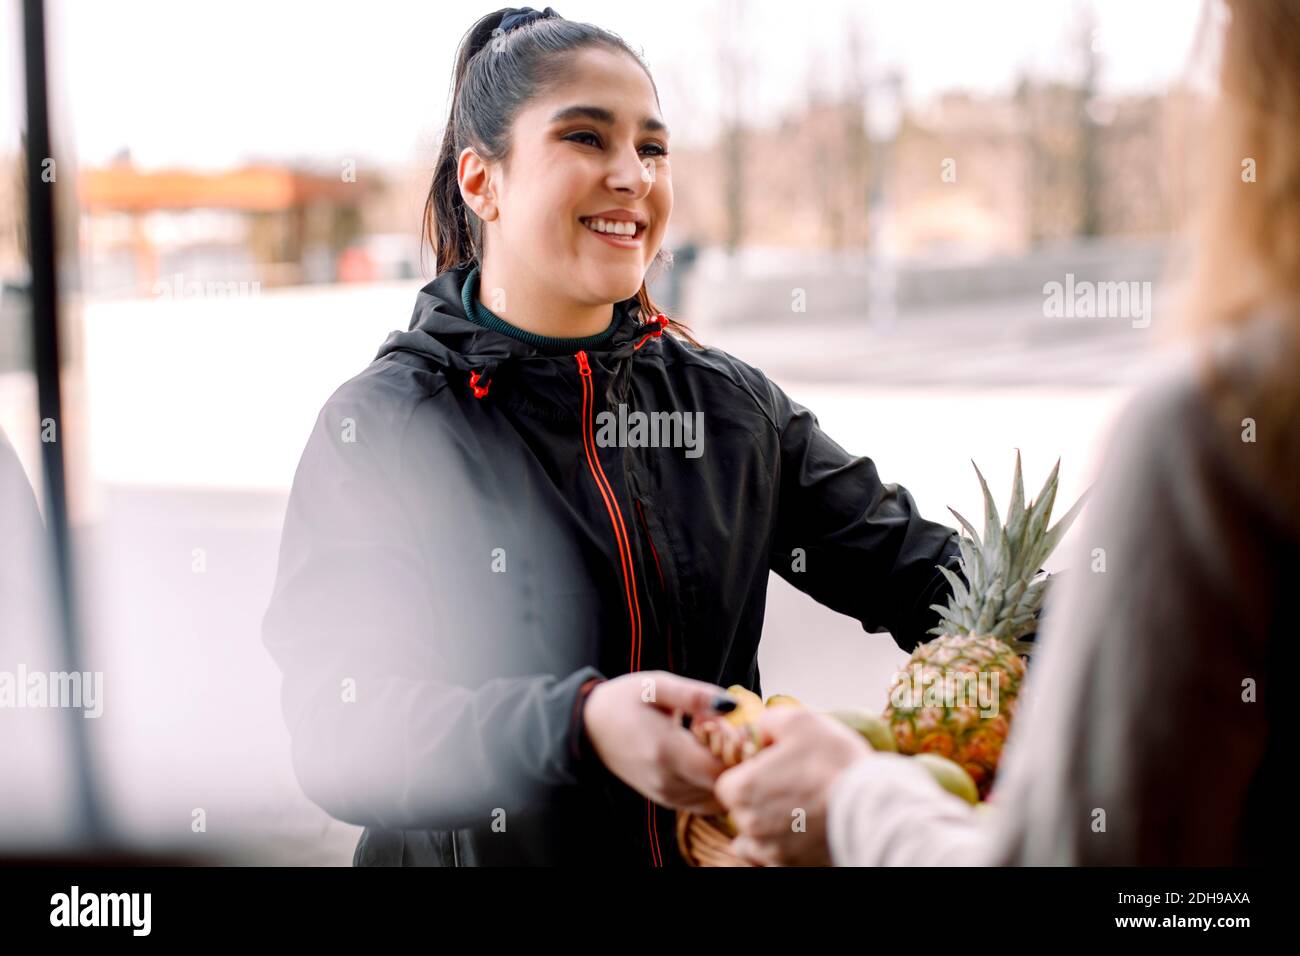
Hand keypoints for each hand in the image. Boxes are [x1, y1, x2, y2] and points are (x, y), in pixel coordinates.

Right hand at [583, 671, 731, 814]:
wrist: (589, 727)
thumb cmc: (625, 700)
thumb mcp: (657, 685)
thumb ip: (695, 695)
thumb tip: (732, 705)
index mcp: (666, 750)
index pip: (722, 771)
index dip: (741, 755)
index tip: (742, 732)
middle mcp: (666, 780)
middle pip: (722, 788)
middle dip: (737, 767)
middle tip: (735, 738)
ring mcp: (665, 794)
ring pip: (715, 800)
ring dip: (725, 777)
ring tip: (718, 747)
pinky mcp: (664, 799)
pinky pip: (702, 803)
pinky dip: (712, 786)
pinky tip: (706, 760)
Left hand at [714, 707, 870, 865]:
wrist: (872, 808)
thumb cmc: (835, 763)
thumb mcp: (799, 720)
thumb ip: (767, 721)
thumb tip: (758, 731)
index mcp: (741, 789)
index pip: (729, 782)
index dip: (750, 772)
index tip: (774, 768)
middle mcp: (749, 825)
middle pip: (742, 810)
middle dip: (761, 798)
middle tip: (793, 784)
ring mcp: (770, 850)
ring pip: (756, 838)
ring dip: (770, 825)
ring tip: (799, 810)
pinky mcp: (792, 867)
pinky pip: (774, 859)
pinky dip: (783, 847)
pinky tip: (802, 832)